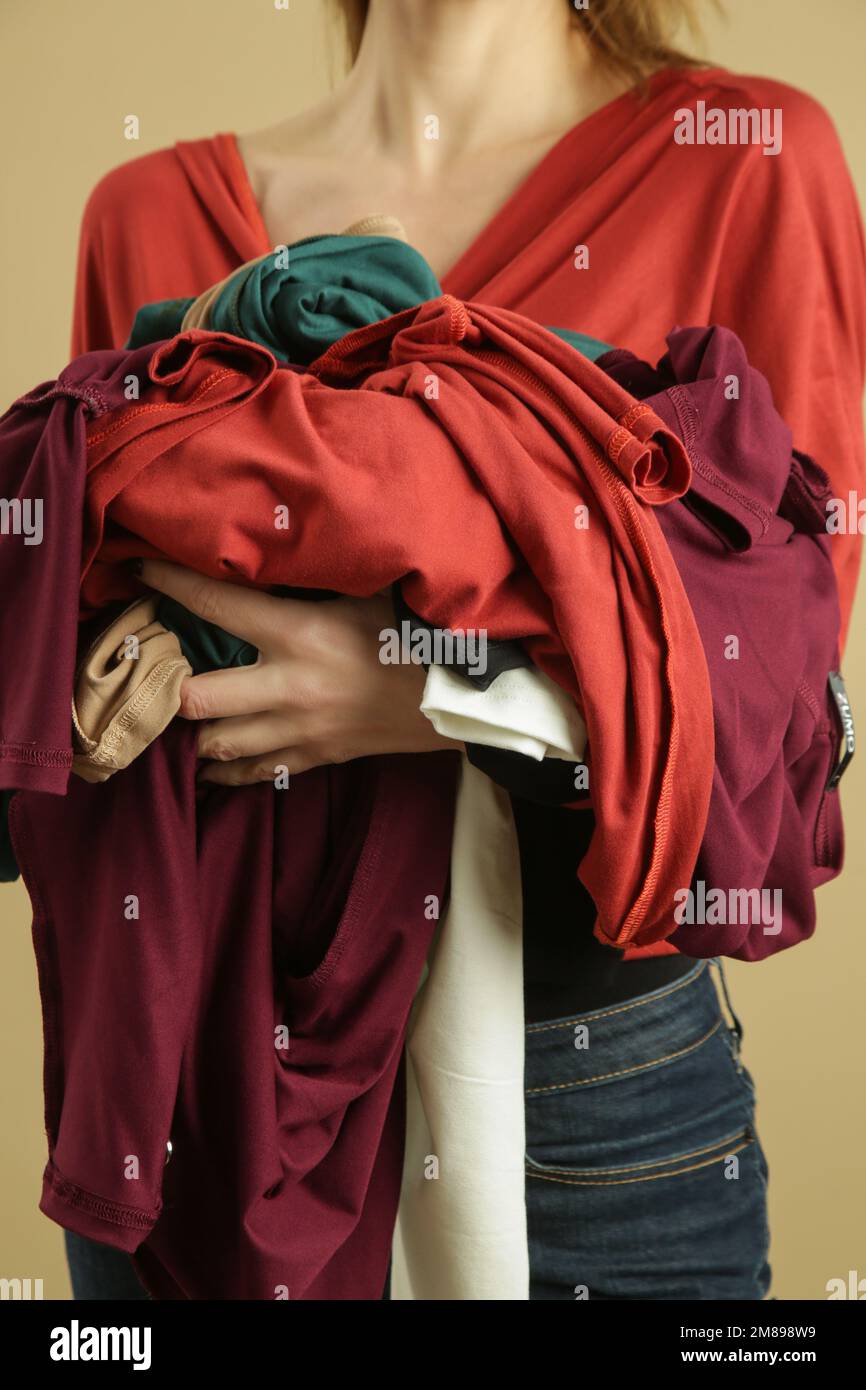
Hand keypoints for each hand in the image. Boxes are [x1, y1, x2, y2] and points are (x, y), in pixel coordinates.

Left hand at [139, 560, 462, 784]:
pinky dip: (227, 771)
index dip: (170, 586)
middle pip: (197, 699)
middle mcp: (289, 687)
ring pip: (218, 746)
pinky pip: (256, 774)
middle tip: (152, 668)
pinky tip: (210, 764)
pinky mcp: (316, 758)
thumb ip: (321, 574)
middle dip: (167, 686)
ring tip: (176, 716)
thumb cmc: (416, 637)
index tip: (140, 572)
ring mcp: (300, 729)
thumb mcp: (371, 592)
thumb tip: (284, 539)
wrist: (460, 701)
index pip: (217, 606)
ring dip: (192, 732)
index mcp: (300, 633)